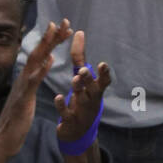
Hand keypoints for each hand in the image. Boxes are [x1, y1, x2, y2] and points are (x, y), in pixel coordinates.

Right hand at [0, 20, 71, 162]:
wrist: (3, 138)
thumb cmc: (15, 120)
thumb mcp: (27, 96)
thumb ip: (33, 80)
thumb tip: (42, 64)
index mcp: (27, 78)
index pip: (41, 54)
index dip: (52, 40)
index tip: (64, 28)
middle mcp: (24, 77)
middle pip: (39, 52)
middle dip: (52, 36)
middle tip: (65, 22)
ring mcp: (23, 87)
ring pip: (36, 61)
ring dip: (46, 45)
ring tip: (56, 31)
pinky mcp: (23, 98)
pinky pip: (33, 81)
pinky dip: (41, 69)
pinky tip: (49, 60)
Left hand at [54, 29, 111, 147]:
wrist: (78, 131)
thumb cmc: (82, 98)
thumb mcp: (83, 79)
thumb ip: (80, 56)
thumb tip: (78, 31)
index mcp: (96, 90)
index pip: (103, 81)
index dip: (104, 74)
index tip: (103, 64)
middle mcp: (91, 100)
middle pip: (92, 89)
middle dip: (88, 79)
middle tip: (83, 70)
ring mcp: (82, 111)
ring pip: (81, 99)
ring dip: (78, 89)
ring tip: (74, 79)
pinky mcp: (71, 120)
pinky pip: (67, 113)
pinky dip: (63, 106)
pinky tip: (58, 97)